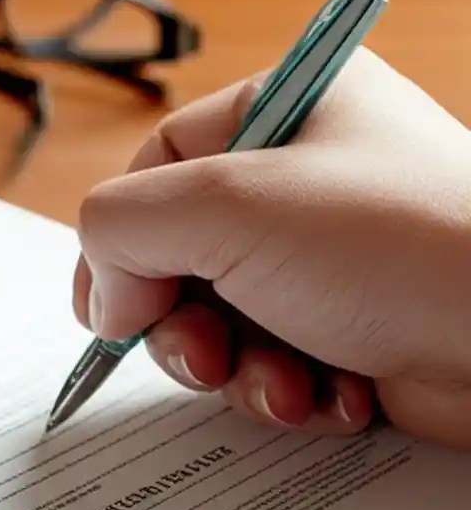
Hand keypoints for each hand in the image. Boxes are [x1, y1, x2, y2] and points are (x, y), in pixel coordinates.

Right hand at [72, 47, 470, 446]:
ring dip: (238, 370)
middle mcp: (307, 183)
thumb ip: (123, 228)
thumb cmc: (402, 243)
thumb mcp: (226, 206)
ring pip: (223, 323)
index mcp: (286, 112)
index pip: (157, 168)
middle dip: (184, 324)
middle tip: (204, 353)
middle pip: (180, 257)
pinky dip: (291, 392)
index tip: (114, 307)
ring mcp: (332, 260)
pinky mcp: (356, 329)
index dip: (121, 241)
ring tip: (285, 383)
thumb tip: (107, 298)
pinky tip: (335, 397)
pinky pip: (277, 364)